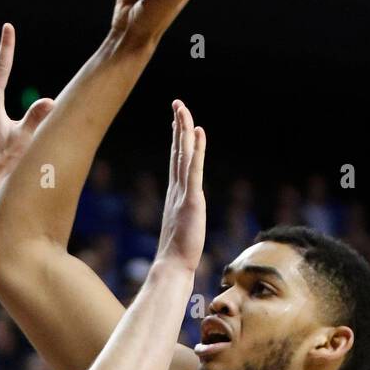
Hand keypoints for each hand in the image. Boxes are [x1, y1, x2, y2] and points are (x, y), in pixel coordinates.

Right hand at [155, 101, 205, 273]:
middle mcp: (176, 189)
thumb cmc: (177, 255)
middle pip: (177, 151)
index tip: (176, 122)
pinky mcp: (191, 200)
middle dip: (177, 126)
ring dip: (183, 129)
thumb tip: (183, 224)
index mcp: (175, 195)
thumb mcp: (182, 231)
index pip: (177, 161)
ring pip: (183, 154)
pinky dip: (196, 149)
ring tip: (182, 108)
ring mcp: (182, 193)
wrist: (172, 266)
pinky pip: (193, 169)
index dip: (177, 140)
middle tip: (177, 103)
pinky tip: (197, 132)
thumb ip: (182, 222)